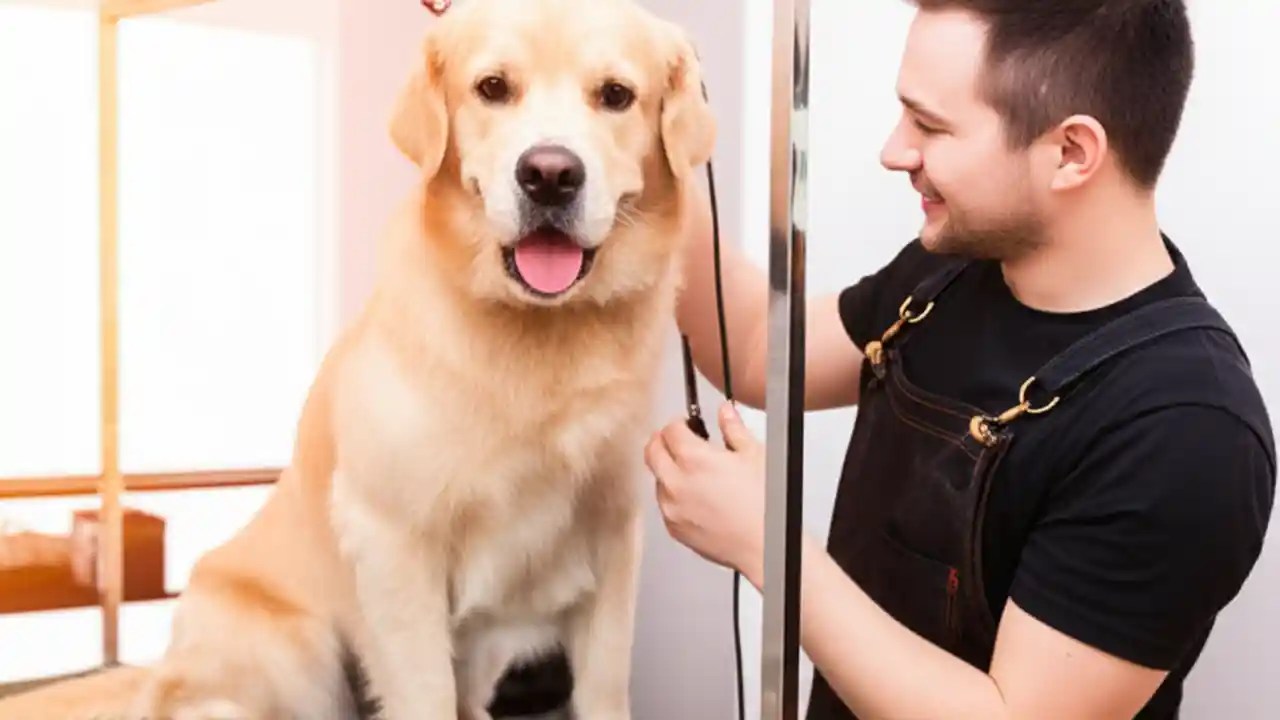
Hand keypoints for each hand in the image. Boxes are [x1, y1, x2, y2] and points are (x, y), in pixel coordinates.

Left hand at [644, 403, 765, 586]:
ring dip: (668, 469)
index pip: (670, 429)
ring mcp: (671, 507)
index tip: (689, 426)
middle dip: (664, 441)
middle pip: (652, 450)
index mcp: (693, 459)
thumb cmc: (765, 505)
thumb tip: (725, 412)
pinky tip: (697, 496)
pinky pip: (664, 504)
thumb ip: (734, 428)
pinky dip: (674, 495)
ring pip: (656, 478)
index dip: (680, 423)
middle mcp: (675, 482)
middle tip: (679, 441)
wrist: (766, 544)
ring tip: (694, 472)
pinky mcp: (674, 528)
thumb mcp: (754, 455)